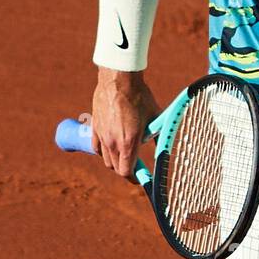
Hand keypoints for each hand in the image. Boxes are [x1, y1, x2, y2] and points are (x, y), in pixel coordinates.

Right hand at [90, 68, 160, 182]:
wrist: (119, 79)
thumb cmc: (139, 96)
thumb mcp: (154, 116)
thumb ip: (157, 134)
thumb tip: (164, 145)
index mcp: (128, 142)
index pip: (127, 172)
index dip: (135, 178)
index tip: (142, 180)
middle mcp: (112, 142)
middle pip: (116, 167)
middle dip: (127, 169)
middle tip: (136, 166)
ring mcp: (101, 135)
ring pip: (106, 159)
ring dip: (115, 161)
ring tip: (125, 154)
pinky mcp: (94, 127)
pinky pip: (96, 148)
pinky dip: (103, 151)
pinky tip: (111, 147)